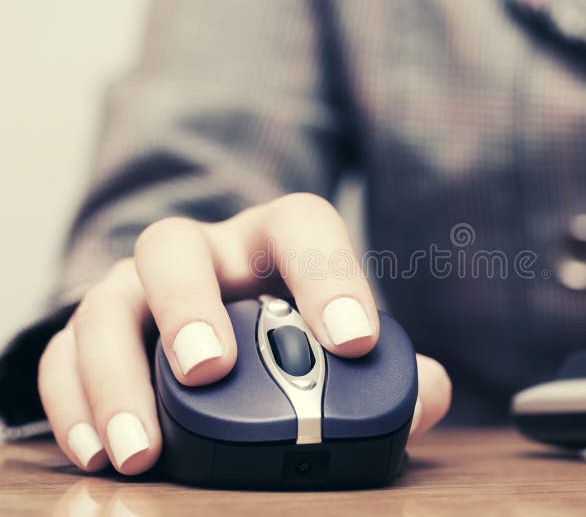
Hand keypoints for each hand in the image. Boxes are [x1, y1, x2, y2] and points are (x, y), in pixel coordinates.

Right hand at [37, 193, 451, 473]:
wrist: (218, 322)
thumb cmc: (288, 329)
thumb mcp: (337, 339)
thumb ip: (390, 371)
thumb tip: (428, 394)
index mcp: (272, 244)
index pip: (302, 225)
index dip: (330, 274)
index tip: (355, 342)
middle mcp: (201, 256)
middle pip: (175, 248)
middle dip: (189, 305)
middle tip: (209, 369)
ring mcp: (140, 290)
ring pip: (108, 302)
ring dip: (117, 374)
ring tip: (141, 448)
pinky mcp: (99, 333)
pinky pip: (65, 353)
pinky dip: (73, 403)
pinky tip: (100, 452)